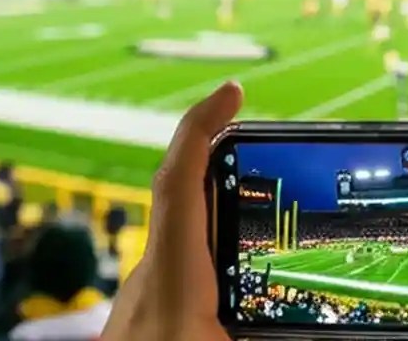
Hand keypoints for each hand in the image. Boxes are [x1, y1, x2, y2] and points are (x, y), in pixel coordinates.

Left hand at [103, 82, 241, 340]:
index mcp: (172, 284)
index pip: (180, 183)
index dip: (203, 126)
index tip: (231, 90)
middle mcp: (149, 282)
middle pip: (184, 201)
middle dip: (223, 163)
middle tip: (267, 143)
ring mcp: (141, 300)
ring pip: (181, 237)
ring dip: (218, 211)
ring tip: (264, 204)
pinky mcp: (142, 321)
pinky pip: (177, 267)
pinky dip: (207, 252)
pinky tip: (236, 274)